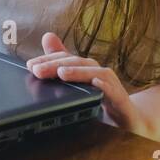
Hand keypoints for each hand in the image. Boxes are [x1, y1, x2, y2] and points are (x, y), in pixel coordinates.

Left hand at [26, 32, 152, 138]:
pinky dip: (104, 87)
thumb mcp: (78, 83)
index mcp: (86, 70)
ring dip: (77, 72)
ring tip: (61, 73)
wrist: (130, 122)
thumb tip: (47, 37)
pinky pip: (114, 92)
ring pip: (95, 73)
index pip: (65, 59)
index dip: (48, 60)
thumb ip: (63, 62)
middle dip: (56, 65)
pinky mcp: (122, 100)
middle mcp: (99, 74)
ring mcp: (112, 86)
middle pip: (77, 63)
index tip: (30, 65)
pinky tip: (95, 85)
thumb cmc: (102, 100)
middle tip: (37, 70)